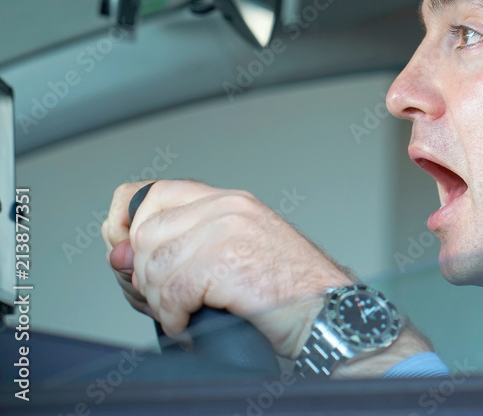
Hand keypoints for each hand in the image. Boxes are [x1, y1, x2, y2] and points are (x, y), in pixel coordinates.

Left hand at [102, 179, 351, 357]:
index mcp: (228, 201)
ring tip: (188, 314)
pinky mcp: (225, 260)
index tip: (126, 256)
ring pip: (153, 266)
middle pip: (144, 234)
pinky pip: (171, 291)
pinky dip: (175, 319)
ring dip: (163, 304)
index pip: (150, 193)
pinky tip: (193, 324)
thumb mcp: (231, 259)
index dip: (125, 224)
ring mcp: (227, 230)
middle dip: (145, 277)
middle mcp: (227, 207)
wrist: (329, 313)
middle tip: (169, 300)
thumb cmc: (290, 294)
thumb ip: (175, 251)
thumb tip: (116, 254)